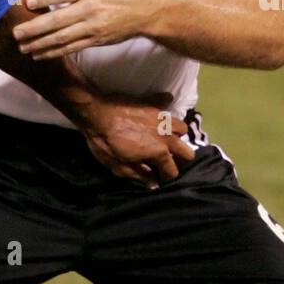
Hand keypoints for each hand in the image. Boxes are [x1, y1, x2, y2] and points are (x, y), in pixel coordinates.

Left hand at [14, 0, 162, 57]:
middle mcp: (90, 8)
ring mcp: (92, 26)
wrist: (146, 7)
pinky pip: (71, 48)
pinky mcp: (95, 40)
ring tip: (22, 48)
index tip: (28, 4)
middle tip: (16, 33)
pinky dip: (54, 52)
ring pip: (62, 38)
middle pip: (58, 20)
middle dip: (35, 28)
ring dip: (40, 44)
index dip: (45, 0)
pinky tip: (39, 54)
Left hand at [78, 97, 195, 187]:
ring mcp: (162, 118)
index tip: (158, 177)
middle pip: (187, 152)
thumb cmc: (107, 144)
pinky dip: (164, 104)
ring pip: (182, 128)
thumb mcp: (120, 167)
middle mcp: (167, 136)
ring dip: (175, 135)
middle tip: (165, 160)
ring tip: (163, 137)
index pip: (172, 171)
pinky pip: (165, 100)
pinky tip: (159, 109)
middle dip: (179, 159)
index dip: (165, 177)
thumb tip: (153, 183)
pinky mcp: (153, 103)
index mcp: (160, 153)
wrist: (97, 114)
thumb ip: (139, 175)